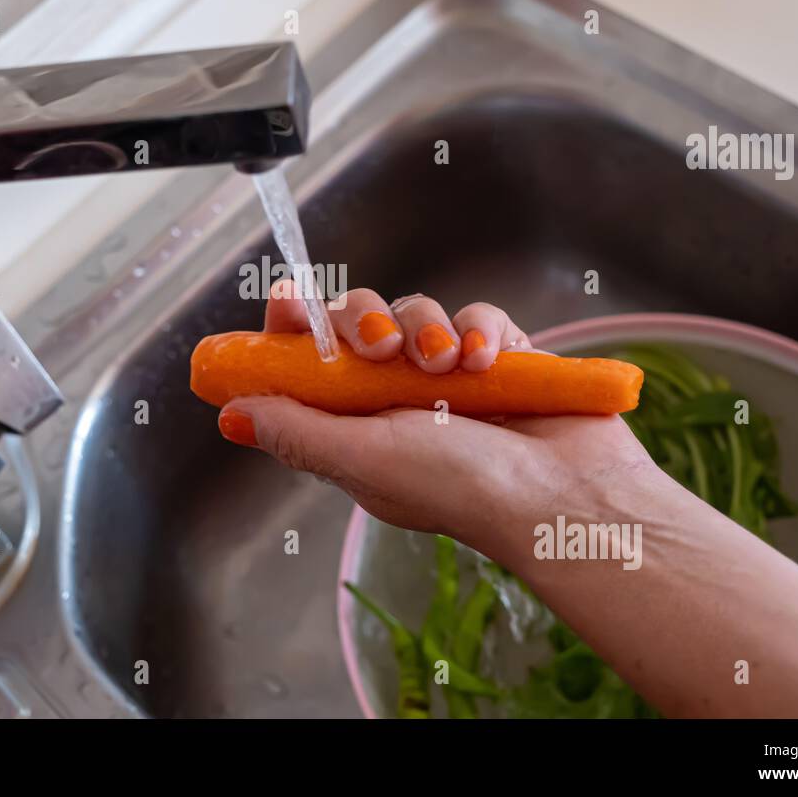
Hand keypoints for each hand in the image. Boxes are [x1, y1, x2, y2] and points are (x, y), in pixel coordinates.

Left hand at [215, 282, 655, 565]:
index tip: (287, 301)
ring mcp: (452, 376)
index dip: (292, 329)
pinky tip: (485, 360)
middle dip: (362, 320)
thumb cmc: (464, 488)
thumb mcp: (367, 458)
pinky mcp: (501, 358)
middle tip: (379, 346)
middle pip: (357, 324)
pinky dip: (480, 330)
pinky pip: (477, 315)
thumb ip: (299, 431)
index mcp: (358, 427)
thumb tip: (230, 415)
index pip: (309, 365)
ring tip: (444, 365)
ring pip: (415, 310)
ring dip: (426, 328)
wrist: (566, 494)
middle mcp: (399, 399)